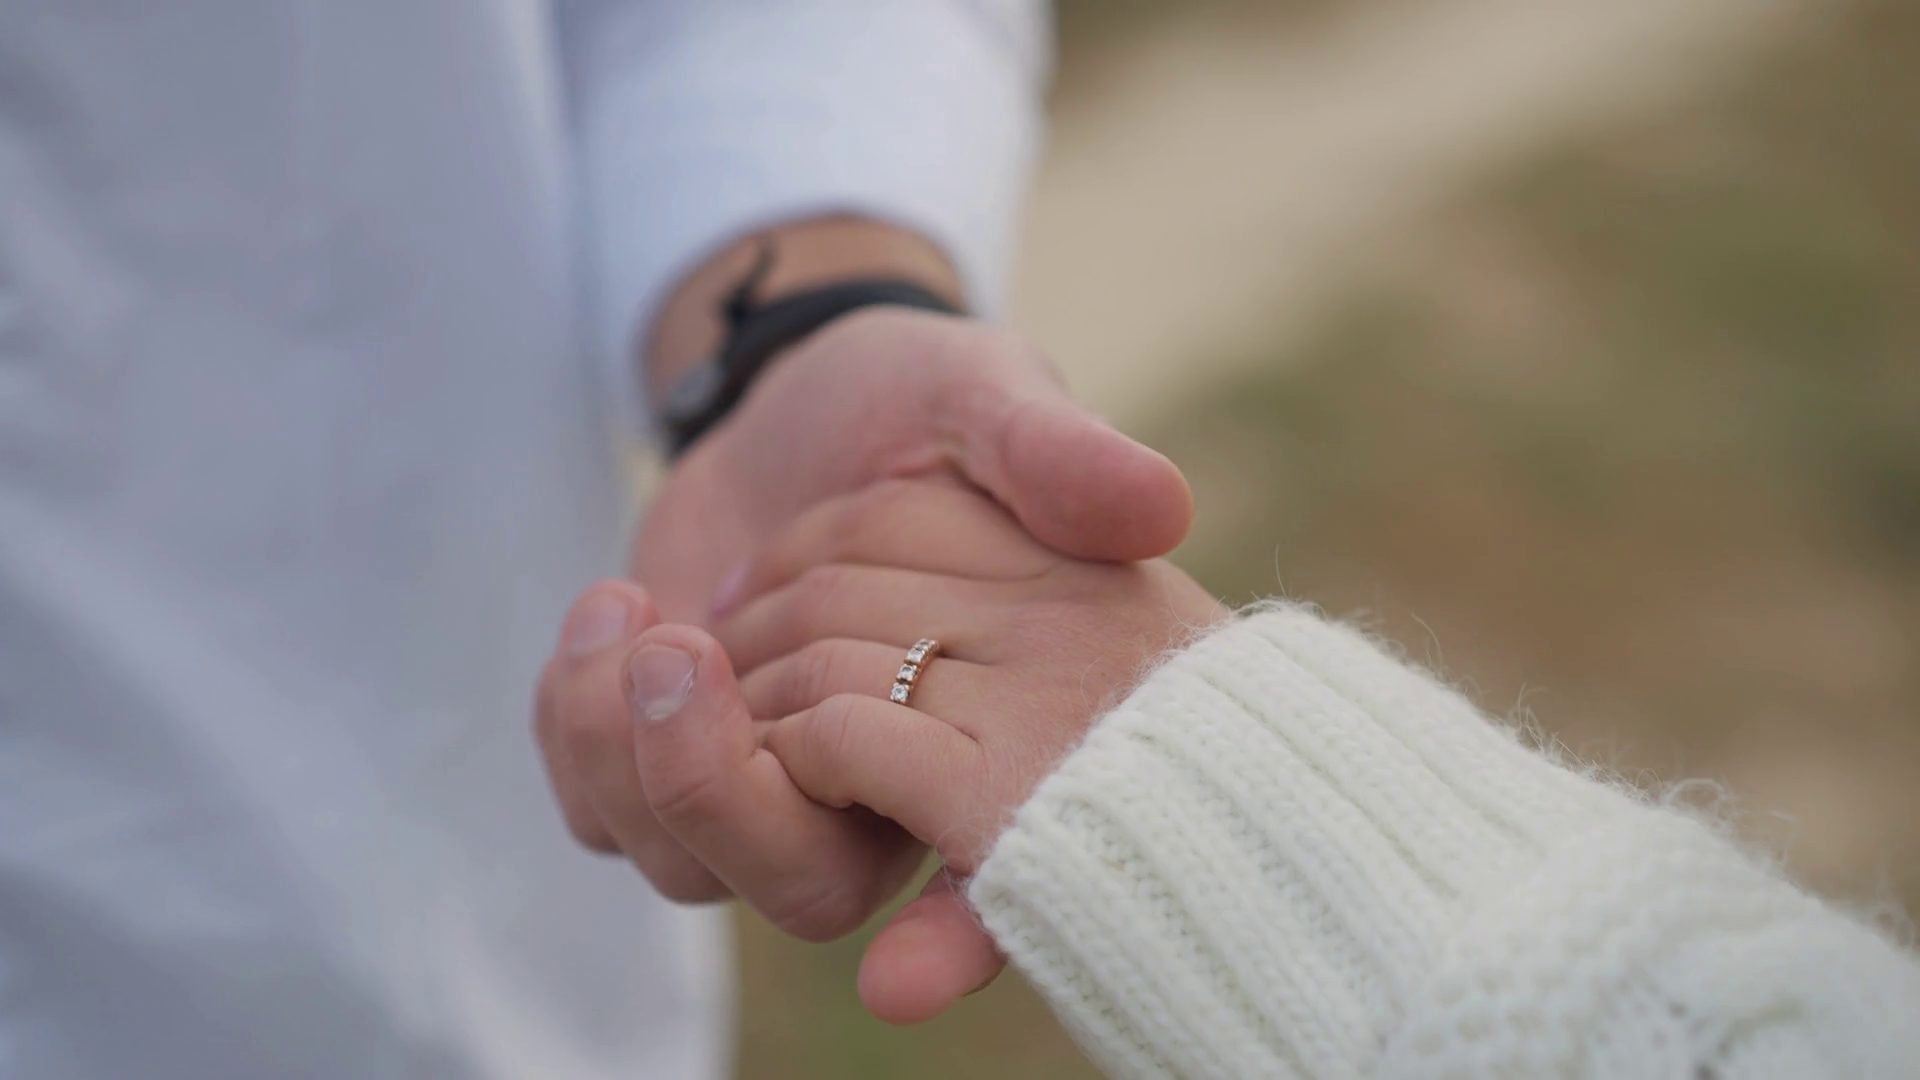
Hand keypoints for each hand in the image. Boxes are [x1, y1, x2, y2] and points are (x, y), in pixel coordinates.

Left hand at [531, 310, 1196, 1003]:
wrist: (795, 388)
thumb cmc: (917, 400)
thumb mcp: (986, 398)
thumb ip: (1053, 453)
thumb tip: (1157, 503)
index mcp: (991, 740)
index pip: (994, 886)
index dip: (955, 945)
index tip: (900, 982)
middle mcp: (881, 796)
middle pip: (805, 892)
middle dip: (721, 794)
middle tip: (687, 654)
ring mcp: (767, 787)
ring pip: (683, 863)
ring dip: (636, 747)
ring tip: (643, 614)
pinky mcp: (665, 759)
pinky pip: (599, 803)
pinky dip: (577, 717)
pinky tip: (615, 605)